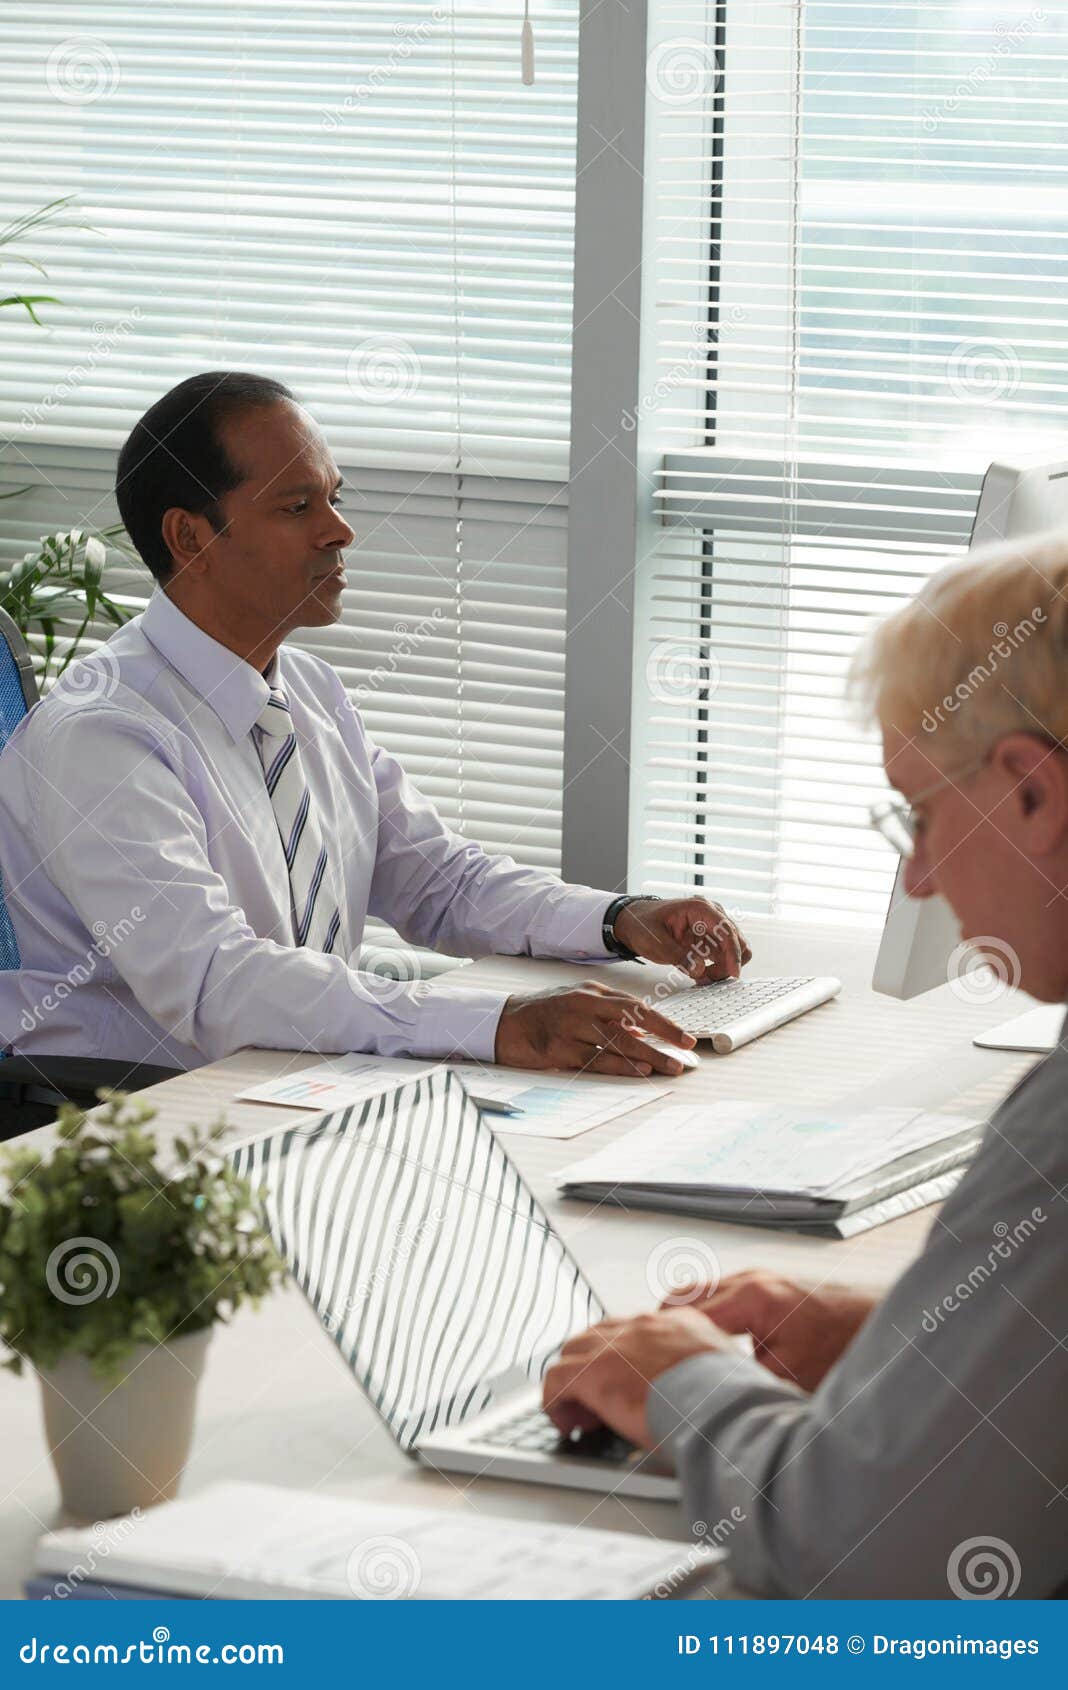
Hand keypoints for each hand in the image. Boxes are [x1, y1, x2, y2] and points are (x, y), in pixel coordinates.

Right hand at [494, 981, 695, 1076]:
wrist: (502, 1022)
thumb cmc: (542, 1013)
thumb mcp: (576, 1003)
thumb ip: (606, 1013)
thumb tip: (638, 1029)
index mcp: (591, 992)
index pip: (635, 1005)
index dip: (662, 1022)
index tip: (684, 1037)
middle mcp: (583, 1006)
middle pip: (632, 1018)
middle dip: (663, 1035)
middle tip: (686, 1049)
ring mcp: (571, 1026)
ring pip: (617, 1040)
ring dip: (648, 1055)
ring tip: (669, 1066)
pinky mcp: (559, 1048)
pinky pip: (596, 1059)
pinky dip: (620, 1065)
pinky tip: (638, 1070)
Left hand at [542, 1309, 732, 1446]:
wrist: (725, 1408)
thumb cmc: (732, 1402)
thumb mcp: (725, 1376)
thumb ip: (706, 1374)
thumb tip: (699, 1394)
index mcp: (678, 1324)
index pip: (634, 1330)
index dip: (622, 1358)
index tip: (626, 1383)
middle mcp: (644, 1325)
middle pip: (597, 1335)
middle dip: (591, 1365)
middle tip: (598, 1401)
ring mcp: (616, 1344)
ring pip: (572, 1352)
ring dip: (573, 1382)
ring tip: (581, 1414)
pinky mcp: (594, 1372)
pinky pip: (556, 1380)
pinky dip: (556, 1402)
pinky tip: (567, 1424)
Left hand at [613, 896, 750, 981]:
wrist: (633, 922)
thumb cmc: (642, 925)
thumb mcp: (654, 942)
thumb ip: (677, 956)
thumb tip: (700, 970)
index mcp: (699, 908)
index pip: (726, 929)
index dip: (733, 952)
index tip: (734, 973)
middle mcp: (711, 915)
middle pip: (737, 940)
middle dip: (728, 962)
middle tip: (709, 977)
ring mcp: (712, 927)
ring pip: (733, 951)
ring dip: (723, 967)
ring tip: (702, 976)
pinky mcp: (709, 940)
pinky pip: (723, 956)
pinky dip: (717, 968)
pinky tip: (701, 974)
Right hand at [664, 1270, 876, 1393]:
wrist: (887, 1325)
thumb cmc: (848, 1346)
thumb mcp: (791, 1380)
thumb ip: (745, 1387)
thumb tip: (711, 1410)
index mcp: (752, 1297)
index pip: (682, 1315)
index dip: (659, 1345)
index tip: (643, 1370)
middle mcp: (750, 1281)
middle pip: (680, 1298)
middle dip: (661, 1332)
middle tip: (649, 1368)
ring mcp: (757, 1281)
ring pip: (696, 1296)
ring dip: (681, 1326)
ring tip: (672, 1363)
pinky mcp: (765, 1290)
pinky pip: (718, 1300)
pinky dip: (703, 1322)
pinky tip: (706, 1354)